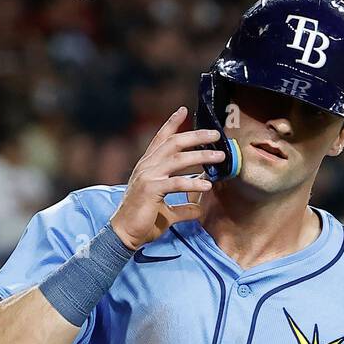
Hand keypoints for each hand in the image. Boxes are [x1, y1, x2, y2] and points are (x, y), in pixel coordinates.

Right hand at [109, 106, 220, 250]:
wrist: (124, 234)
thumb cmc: (143, 221)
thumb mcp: (167, 211)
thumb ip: (183, 206)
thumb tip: (199, 208)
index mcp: (147, 166)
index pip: (160, 138)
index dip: (172, 123)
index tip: (184, 109)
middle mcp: (146, 166)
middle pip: (173, 143)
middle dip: (196, 135)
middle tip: (215, 133)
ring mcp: (147, 176)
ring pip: (177, 159)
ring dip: (201, 155)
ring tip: (220, 156)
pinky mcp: (150, 190)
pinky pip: (175, 183)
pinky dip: (192, 183)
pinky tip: (207, 185)